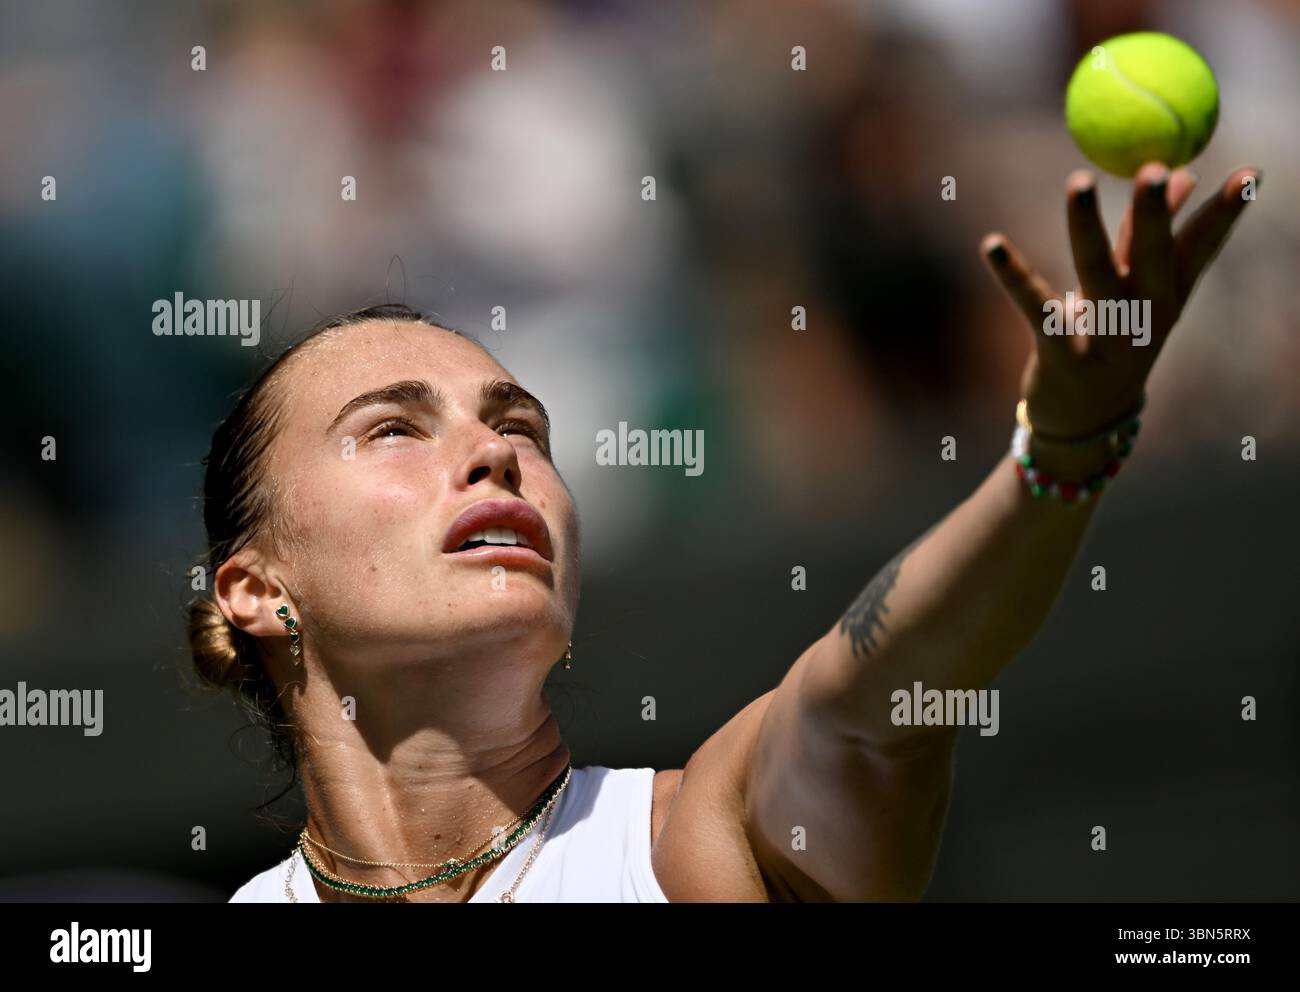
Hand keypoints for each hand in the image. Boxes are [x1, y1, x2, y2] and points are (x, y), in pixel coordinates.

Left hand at [981, 161, 1259, 438]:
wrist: (1086, 422)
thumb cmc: (1114, 341)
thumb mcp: (1139, 293)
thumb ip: (1150, 235)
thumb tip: (1181, 171)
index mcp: (1169, 298)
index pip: (1202, 247)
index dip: (1226, 212)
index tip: (1250, 174)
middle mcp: (1145, 318)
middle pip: (1154, 257)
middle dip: (1155, 213)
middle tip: (1155, 168)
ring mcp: (1105, 339)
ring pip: (1095, 272)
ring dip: (1086, 225)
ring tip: (1079, 181)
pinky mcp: (1061, 354)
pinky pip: (1035, 307)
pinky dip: (1012, 274)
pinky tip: (992, 244)